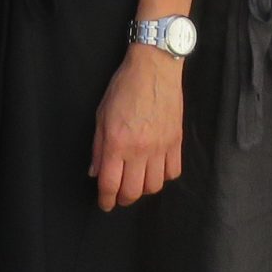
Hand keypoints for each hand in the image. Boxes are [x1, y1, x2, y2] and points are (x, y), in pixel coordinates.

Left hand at [91, 45, 183, 209]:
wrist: (154, 67)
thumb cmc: (124, 87)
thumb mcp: (102, 115)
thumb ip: (98, 147)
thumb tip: (95, 173)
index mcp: (117, 143)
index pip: (110, 184)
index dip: (106, 199)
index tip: (105, 203)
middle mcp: (140, 149)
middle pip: (133, 191)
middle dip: (123, 199)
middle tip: (119, 196)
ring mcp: (161, 146)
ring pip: (154, 186)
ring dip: (143, 190)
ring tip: (137, 183)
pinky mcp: (176, 141)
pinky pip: (172, 172)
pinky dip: (163, 177)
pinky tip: (155, 170)